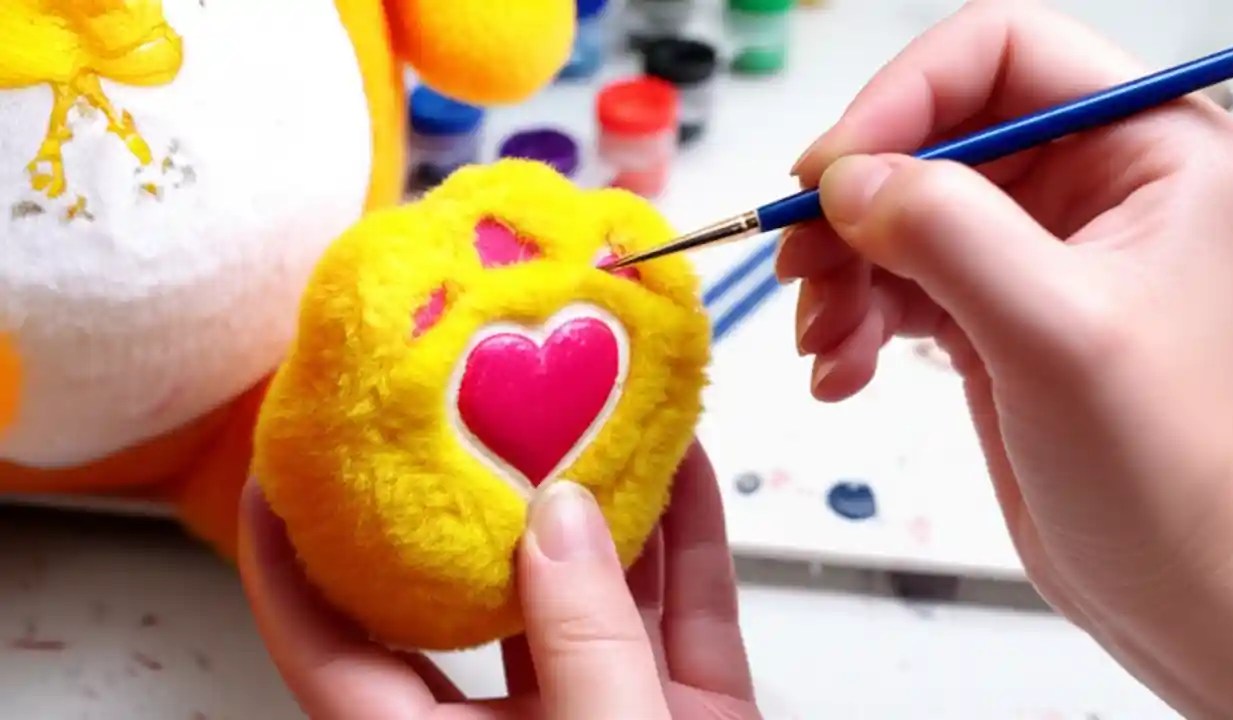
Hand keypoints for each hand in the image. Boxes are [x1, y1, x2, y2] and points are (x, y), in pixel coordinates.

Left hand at [238, 441, 761, 719]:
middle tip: (464, 402)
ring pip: (597, 586)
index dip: (293, 566)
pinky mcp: (696, 711)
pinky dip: (693, 536)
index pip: (336, 656)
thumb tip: (560, 517)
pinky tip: (686, 463)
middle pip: (477, 595)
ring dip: (604, 496)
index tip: (278, 472)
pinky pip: (690, 606)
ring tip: (589, 405)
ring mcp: (615, 714)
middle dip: (479, 494)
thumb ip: (584, 644)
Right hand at [779, 0, 1232, 715]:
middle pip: (927, 133)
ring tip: (825, 344)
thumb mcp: (1056, 334)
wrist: (1171, 583)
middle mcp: (1086, 178)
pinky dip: (851, 319)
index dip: (903, 97)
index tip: (833, 171)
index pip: (998, 53)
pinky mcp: (985, 306)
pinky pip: (889, 279)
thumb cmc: (1164, 467)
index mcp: (1145, 146)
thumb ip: (949, 234)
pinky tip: (844, 372)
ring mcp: (1030, 245)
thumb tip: (846, 179)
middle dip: (853, 204)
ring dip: (839, 274)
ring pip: (894, 209)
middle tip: (803, 267)